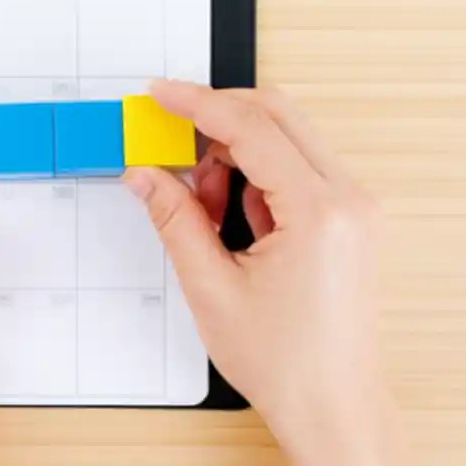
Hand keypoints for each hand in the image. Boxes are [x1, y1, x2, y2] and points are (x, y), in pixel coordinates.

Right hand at [123, 81, 406, 465]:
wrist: (333, 405)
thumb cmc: (287, 362)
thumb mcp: (210, 287)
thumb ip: (174, 219)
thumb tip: (145, 174)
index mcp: (320, 213)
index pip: (253, 127)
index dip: (197, 104)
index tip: (160, 94)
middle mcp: (348, 201)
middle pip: (278, 116)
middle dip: (217, 118)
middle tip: (169, 135)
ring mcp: (354, 208)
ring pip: (287, 139)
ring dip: (234, 152)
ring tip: (200, 205)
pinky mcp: (348, 219)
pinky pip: (297, 169)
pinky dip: (255, 176)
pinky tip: (226, 216)